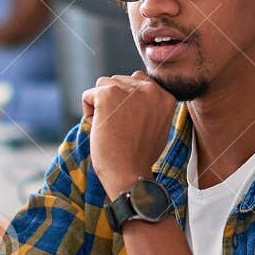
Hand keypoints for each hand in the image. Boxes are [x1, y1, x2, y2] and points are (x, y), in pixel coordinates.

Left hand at [81, 72, 175, 195]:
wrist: (130, 173)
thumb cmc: (140, 156)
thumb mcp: (157, 127)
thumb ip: (150, 107)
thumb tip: (133, 98)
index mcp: (165, 96)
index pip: (138, 82)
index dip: (128, 104)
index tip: (130, 125)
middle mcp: (150, 88)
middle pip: (120, 81)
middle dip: (114, 101)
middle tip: (121, 129)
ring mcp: (129, 90)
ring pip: (103, 85)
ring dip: (101, 105)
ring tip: (111, 128)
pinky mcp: (108, 94)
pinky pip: (88, 95)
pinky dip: (89, 112)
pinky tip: (100, 129)